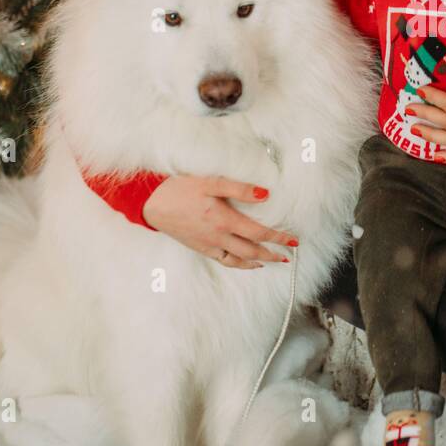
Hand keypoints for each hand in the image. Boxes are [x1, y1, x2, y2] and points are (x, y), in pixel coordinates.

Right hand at [142, 175, 297, 268]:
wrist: (152, 204)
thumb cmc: (180, 189)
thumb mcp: (211, 182)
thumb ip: (239, 189)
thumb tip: (265, 195)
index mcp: (224, 219)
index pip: (259, 233)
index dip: (279, 238)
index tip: (294, 240)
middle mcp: (219, 237)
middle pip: (253, 250)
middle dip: (273, 253)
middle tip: (289, 255)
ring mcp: (209, 245)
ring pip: (240, 259)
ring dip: (259, 261)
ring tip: (273, 261)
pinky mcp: (200, 248)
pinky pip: (225, 261)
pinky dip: (240, 264)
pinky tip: (247, 262)